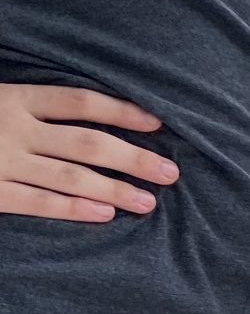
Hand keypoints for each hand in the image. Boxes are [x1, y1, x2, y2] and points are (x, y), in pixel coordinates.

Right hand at [0, 82, 176, 220]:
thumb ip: (34, 108)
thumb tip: (94, 116)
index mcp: (17, 99)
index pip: (79, 102)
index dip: (121, 112)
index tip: (157, 123)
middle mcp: (14, 129)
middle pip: (86, 143)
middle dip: (132, 159)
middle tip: (169, 173)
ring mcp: (1, 161)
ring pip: (69, 177)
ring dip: (114, 190)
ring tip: (147, 202)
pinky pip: (37, 202)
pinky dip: (73, 208)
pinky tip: (106, 214)